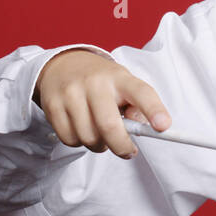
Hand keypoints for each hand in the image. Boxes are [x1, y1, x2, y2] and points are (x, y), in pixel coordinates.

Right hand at [34, 50, 171, 158]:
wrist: (62, 65)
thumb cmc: (101, 82)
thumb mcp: (124, 85)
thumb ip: (137, 107)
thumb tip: (142, 129)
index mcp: (120, 78)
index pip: (141, 93)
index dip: (154, 110)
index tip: (163, 127)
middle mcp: (95, 83)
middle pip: (109, 126)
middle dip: (121, 146)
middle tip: (127, 151)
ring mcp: (71, 93)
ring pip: (88, 137)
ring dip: (99, 145)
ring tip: (100, 133)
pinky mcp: (52, 105)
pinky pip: (69, 139)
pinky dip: (79, 142)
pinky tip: (82, 129)